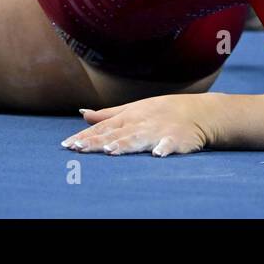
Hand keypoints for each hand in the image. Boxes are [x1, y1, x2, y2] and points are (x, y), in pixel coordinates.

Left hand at [61, 94, 211, 156]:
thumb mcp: (133, 109)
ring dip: (124, 144)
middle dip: (96, 142)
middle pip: (115, 135)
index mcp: (128, 117)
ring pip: (138, 139)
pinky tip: (157, 154)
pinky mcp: (176, 139)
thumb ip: (107, 114)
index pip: (102, 128)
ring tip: (109, 151)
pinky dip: (164, 148)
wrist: (197, 112)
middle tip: (78, 149)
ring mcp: (157, 131)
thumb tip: (82, 113)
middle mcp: (140, 124)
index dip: (85, 136)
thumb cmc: (162, 111)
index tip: (67, 145)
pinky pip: (169, 144)